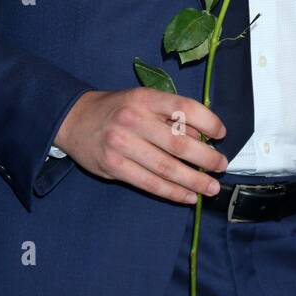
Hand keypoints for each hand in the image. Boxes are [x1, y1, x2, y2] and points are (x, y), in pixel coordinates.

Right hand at [53, 87, 228, 202]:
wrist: (74, 120)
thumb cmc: (116, 110)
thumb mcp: (143, 100)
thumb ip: (170, 115)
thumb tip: (203, 134)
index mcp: (145, 99)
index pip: (184, 108)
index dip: (208, 121)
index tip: (221, 134)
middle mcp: (134, 120)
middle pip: (178, 143)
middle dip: (206, 158)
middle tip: (221, 166)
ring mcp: (122, 145)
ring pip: (166, 168)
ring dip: (193, 181)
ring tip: (210, 188)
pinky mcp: (114, 166)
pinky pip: (150, 183)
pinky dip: (172, 192)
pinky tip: (188, 196)